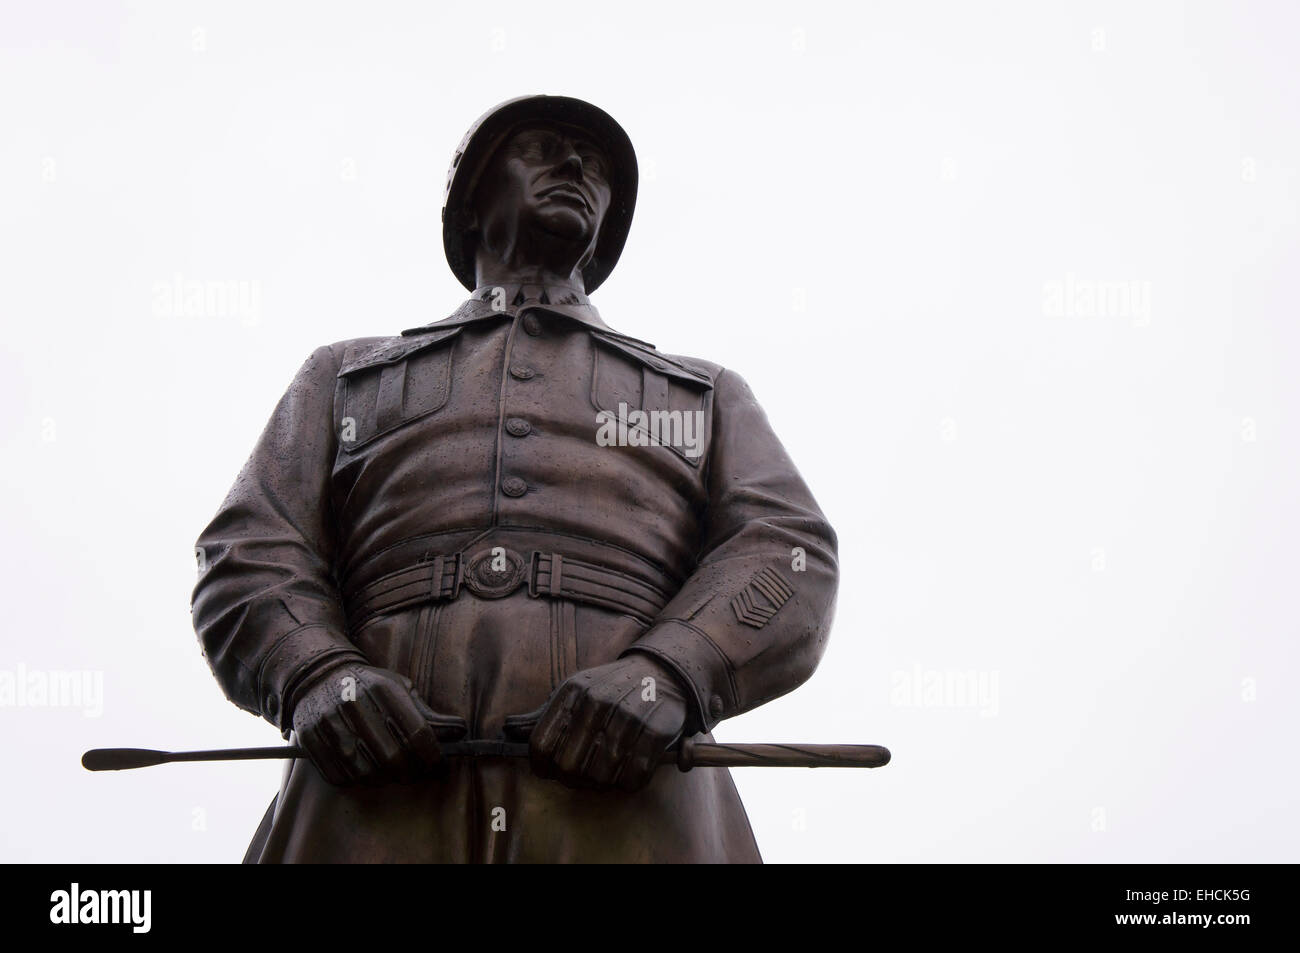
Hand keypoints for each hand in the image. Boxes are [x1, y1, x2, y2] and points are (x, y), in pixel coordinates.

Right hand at [290, 662, 453, 785]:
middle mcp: (353, 704)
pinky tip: (367, 771)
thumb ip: (429, 714)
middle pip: (393, 758)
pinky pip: (339, 777)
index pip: (417, 734)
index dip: (432, 755)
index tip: (438, 762)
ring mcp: (328, 723)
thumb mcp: (400, 689)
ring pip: (366, 773)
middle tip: (418, 772)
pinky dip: (357, 781)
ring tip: (394, 773)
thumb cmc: (368, 685)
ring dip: (385, 780)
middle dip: (412, 772)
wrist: (318, 675)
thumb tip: (460, 731)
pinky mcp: (310, 739)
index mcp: (381, 689)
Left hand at [529, 655, 688, 791]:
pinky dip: (629, 782)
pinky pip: (633, 777)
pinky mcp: (655, 733)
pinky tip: (629, 769)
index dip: (541, 766)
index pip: (541, 744)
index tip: (549, 771)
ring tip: (605, 772)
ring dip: (602, 782)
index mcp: (573, 691)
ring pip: (600, 776)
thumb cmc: (612, 688)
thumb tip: (507, 730)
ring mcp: (629, 717)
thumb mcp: (575, 692)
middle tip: (581, 776)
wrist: (663, 673)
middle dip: (572, 778)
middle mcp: (599, 702)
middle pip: (568, 766)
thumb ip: (542, 715)